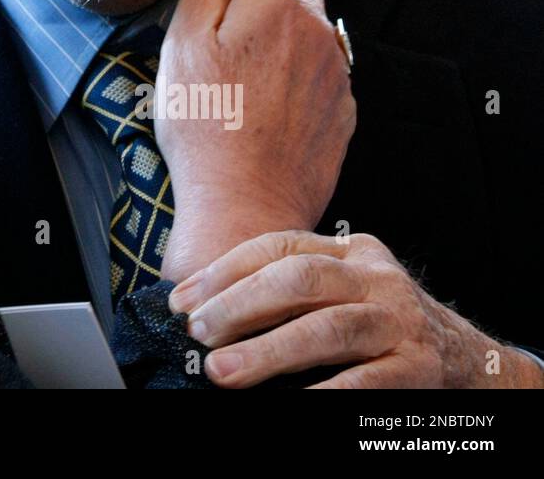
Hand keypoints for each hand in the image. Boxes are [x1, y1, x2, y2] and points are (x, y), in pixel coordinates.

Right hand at [154, 0, 353, 280]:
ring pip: (308, 19)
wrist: (246, 206)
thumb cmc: (204, 124)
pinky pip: (319, 61)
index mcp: (279, 3)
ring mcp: (337, 70)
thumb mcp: (183, 42)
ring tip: (235, 42)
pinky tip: (260, 83)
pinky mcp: (341, 107)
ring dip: (276, 15)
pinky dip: (292, 56)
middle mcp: (319, 29)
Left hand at [169, 230, 543, 388]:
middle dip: (241, 305)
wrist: (468, 359)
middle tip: (199, 333)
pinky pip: (366, 381)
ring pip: (328, 329)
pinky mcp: (419, 369)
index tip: (182, 301)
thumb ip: (284, 292)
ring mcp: (401, 321)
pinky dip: (324, 392)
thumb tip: (199, 310)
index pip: (278, 247)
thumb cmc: (377, 324)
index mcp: (348, 250)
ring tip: (222, 372)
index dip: (224, 272)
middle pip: (300, 280)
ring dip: (268, 351)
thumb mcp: (339, 290)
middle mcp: (376, 278)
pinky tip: (291, 403)